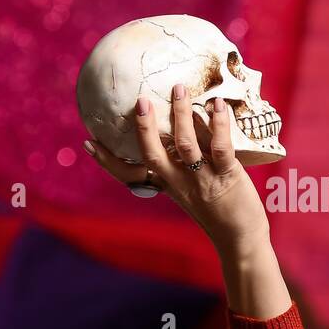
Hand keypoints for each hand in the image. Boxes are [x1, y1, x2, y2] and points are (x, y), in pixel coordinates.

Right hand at [83, 86, 269, 253]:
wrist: (240, 239)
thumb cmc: (217, 211)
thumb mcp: (190, 192)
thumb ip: (180, 168)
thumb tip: (180, 134)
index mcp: (167, 185)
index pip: (129, 175)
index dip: (107, 161)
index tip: (88, 142)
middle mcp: (180, 182)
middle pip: (153, 154)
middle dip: (144, 127)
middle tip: (141, 101)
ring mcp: (202, 179)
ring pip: (186, 144)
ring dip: (182, 114)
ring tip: (179, 89)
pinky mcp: (227, 176)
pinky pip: (220, 147)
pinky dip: (219, 124)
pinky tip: (217, 106)